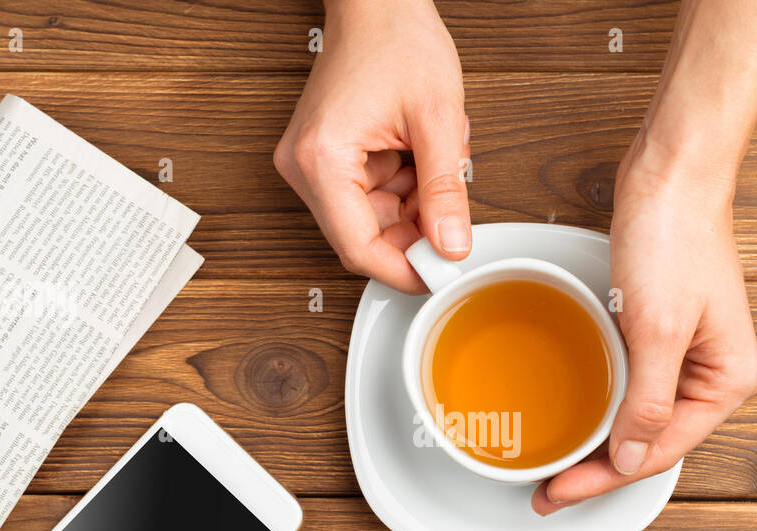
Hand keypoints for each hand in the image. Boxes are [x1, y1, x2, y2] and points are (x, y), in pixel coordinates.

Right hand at [273, 0, 470, 293]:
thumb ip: (446, 190)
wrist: (377, 1)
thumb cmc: (397, 39)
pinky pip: (370, 197)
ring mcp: (312, 165)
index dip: (404, 270)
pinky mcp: (326, 160)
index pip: (358, 248)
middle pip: (365, 236)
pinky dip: (404, 187)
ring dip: (413, 203)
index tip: (440, 276)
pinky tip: (418, 152)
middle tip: (452, 208)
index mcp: (321, 160)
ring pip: (372, 219)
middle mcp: (304, 167)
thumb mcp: (438, 119)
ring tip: (431, 155)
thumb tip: (452, 245)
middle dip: (414, 229)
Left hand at [532, 147, 756, 514]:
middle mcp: (714, 376)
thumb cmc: (675, 237)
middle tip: (547, 491)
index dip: (604, 479)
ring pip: (640, 421)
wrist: (672, 175)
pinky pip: (632, 389)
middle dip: (599, 471)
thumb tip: (629, 456)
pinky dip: (604, 409)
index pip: (659, 451)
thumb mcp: (659, 329)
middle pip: (650, 444)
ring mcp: (690, 357)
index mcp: (727, 381)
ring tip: (556, 468)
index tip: (558, 491)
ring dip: (600, 445)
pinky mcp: (665, 336)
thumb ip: (648, 401)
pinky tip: (578, 419)